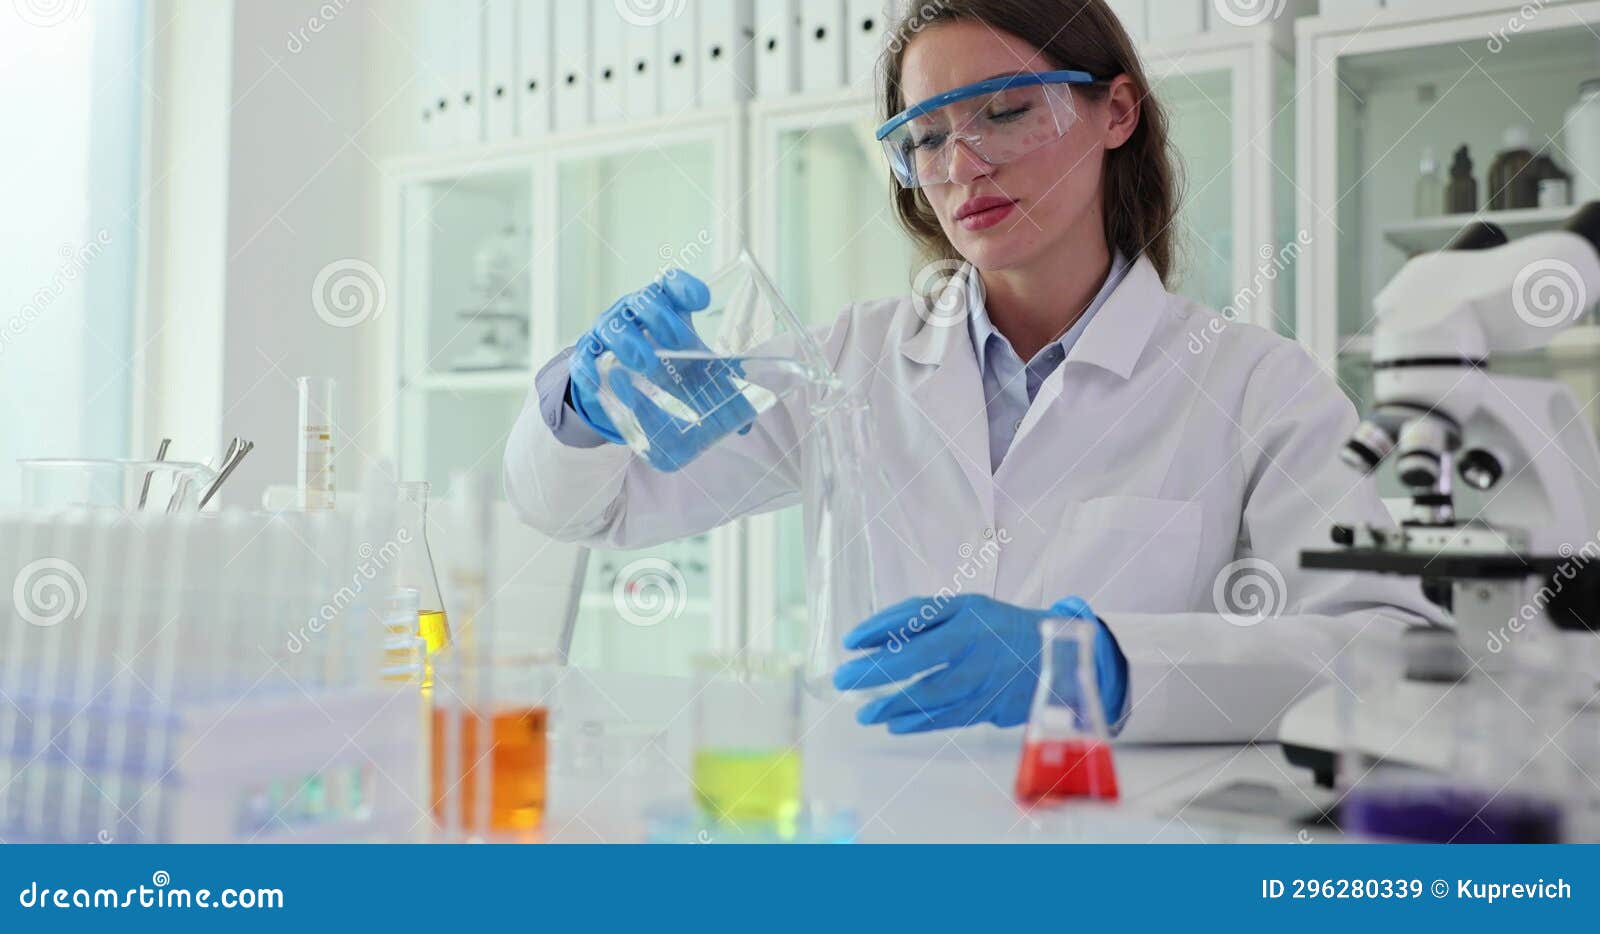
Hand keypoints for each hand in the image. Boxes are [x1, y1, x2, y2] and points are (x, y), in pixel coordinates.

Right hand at [568, 270, 757, 470]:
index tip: (702, 301)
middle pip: (642, 300)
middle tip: (679, 343)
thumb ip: (718, 387)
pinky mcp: (586, 357)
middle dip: (661, 318)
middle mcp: (631, 313)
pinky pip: (584, 359)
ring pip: (611, 326)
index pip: (670, 283)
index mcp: (662, 306)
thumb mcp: (691, 369)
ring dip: (629, 342)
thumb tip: (745, 423)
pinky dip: (591, 370)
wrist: (617, 379)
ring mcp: (606, 333)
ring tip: (648, 364)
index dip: (684, 286)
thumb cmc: (664, 364)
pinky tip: (600, 383)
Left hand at [832, 594, 1127, 734]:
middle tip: (844, 681)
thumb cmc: (999, 626)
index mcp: (968, 622)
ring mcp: (985, 685)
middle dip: (876, 676)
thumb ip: (922, 618)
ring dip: (892, 706)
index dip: (878, 634)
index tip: (849, 644)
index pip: (915, 627)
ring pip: (931, 700)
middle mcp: (976, 654)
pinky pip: (948, 719)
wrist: (1058, 656)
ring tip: (864, 713)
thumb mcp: (965, 608)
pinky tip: (895, 724)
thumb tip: (872, 636)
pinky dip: (919, 723)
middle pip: (919, 667)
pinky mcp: (991, 710)